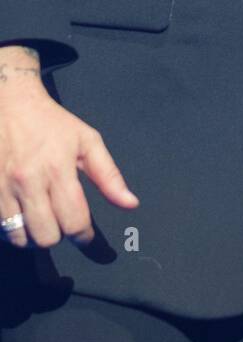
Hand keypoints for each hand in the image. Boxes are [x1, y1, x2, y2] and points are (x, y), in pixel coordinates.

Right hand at [0, 50, 138, 249]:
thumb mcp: (87, 141)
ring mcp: (3, 187)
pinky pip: (0, 229)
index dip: (85, 237)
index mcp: (58, 168)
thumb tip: (130, 204)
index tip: (88, 237)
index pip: (74, 221)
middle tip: (62, 221)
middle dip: (59, 235)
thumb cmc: (51, 123)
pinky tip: (23, 216)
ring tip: (42, 220)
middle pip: (46, 237)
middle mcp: (28, 181)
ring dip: (34, 237)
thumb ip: (109, 176)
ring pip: (20, 238)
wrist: (10, 103)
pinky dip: (13, 230)